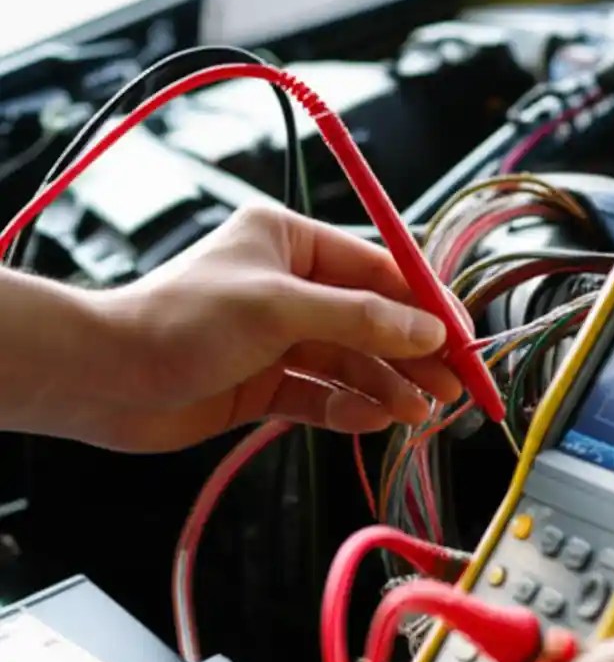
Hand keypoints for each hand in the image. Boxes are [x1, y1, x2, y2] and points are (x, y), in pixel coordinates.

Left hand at [76, 204, 465, 451]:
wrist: (102, 380)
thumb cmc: (180, 320)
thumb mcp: (280, 309)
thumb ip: (362, 320)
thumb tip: (430, 332)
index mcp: (289, 242)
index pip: (378, 268)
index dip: (425, 303)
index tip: (463, 335)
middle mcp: (288, 285)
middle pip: (373, 319)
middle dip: (413, 353)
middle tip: (455, 384)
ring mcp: (278, 337)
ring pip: (352, 361)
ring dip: (387, 385)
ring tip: (421, 411)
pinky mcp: (265, 383)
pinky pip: (323, 394)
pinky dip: (349, 408)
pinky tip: (372, 420)